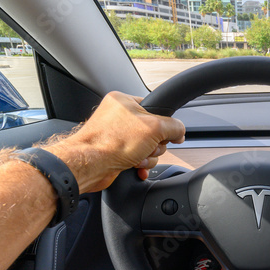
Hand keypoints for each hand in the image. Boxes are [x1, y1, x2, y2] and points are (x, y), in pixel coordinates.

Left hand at [45, 91, 185, 191]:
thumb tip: (180, 132)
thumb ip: (173, 126)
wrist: (89, 166)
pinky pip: (136, 157)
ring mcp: (115, 135)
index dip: (163, 124)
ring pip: (146, 146)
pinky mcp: (114, 152)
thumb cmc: (112, 142)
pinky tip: (137, 167)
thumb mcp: (154, 127)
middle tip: (146, 147)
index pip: (155, 108)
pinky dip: (140, 164)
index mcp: (124, 101)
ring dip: (148, 156)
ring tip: (137, 158)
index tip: (165, 134)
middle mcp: (118, 116)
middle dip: (154, 145)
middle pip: (153, 130)